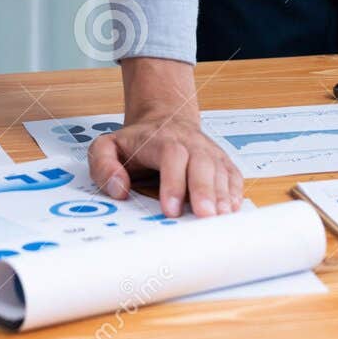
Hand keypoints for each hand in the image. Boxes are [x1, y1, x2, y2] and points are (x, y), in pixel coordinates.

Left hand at [87, 57, 244, 217]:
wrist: (163, 120)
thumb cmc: (136, 142)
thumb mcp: (106, 147)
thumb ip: (103, 166)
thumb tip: (119, 188)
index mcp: (160, 139)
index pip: (171, 155)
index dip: (174, 182)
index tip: (171, 209)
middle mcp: (189, 142)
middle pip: (202, 162)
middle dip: (205, 191)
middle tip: (205, 217)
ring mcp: (207, 151)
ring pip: (220, 169)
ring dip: (222, 194)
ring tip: (220, 218)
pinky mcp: (220, 161)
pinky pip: (232, 174)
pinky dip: (234, 192)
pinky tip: (232, 209)